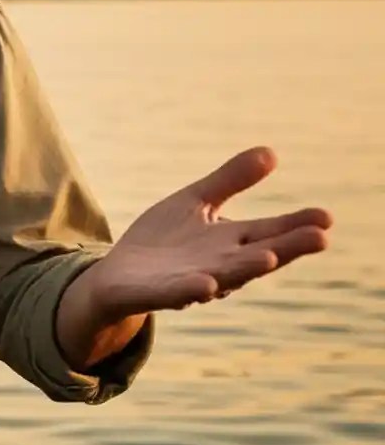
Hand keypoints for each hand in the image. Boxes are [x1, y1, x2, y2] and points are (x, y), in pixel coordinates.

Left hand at [80, 146, 332, 321]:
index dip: (297, 225)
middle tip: (321, 238)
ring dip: (245, 268)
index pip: (270, 231)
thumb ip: (230, 180)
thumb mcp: (196, 202)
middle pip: (257, 255)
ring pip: (224, 276)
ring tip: (269, 257)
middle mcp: (218, 264)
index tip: (327, 217)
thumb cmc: (163, 241)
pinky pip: (177, 293)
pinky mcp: (158, 293)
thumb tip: (272, 151)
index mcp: (230, 241)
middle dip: (287, 247)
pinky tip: (207, 285)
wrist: (117, 276)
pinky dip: (192, 289)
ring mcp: (190, 281)